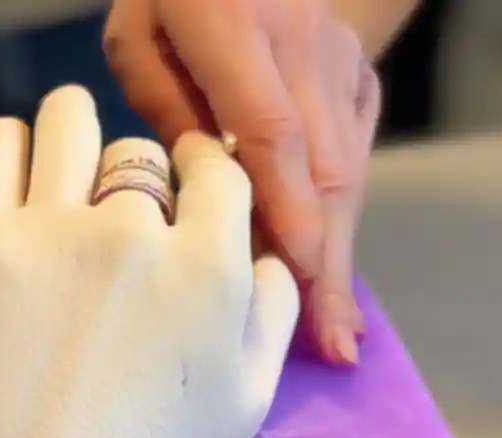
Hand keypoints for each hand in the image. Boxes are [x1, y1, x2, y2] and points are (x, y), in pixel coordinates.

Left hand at [0, 86, 298, 437]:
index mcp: (194, 262)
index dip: (199, 165)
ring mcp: (7, 242)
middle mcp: (105, 230)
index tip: (180, 183)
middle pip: (111, 134)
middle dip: (111, 158)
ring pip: (14, 136)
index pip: (209, 161)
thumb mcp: (243, 403)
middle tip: (97, 190)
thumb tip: (261, 245)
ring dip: (30, 153)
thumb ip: (268, 308)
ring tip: (28, 187)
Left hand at [105, 0, 381, 363]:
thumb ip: (164, 106)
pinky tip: (331, 282)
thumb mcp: (141, 35)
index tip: (298, 274)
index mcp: (235, 25)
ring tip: (337, 332)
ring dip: (339, 254)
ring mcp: (343, 60)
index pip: (270, 129)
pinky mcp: (361, 76)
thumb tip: (202, 194)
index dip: (286, 207)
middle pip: (325, 166)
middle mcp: (305, 43)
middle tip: (331, 341)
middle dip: (327, 261)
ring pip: (346, 170)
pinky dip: (339, 223)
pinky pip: (351, 160)